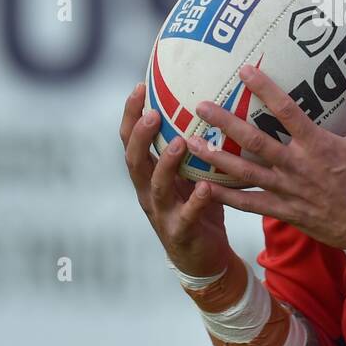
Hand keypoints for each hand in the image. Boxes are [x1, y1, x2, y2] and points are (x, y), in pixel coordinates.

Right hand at [120, 82, 230, 277]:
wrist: (204, 258)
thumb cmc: (199, 207)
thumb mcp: (193, 173)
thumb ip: (195, 146)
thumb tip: (214, 104)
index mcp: (148, 174)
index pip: (131, 140)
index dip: (131, 115)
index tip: (139, 87)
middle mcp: (148, 192)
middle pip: (134, 161)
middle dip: (140, 136)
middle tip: (153, 113)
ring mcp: (162, 214)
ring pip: (156, 187)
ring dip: (166, 164)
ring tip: (181, 143)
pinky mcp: (180, 234)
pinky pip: (186, 216)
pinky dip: (195, 202)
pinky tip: (206, 188)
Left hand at [183, 53, 345, 250]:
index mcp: (318, 143)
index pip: (286, 110)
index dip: (264, 88)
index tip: (243, 71)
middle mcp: (297, 165)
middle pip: (253, 141)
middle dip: (224, 122)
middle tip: (200, 107)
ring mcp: (288, 190)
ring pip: (244, 173)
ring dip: (215, 158)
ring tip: (190, 144)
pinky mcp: (285, 211)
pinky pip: (249, 204)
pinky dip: (225, 197)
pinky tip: (203, 187)